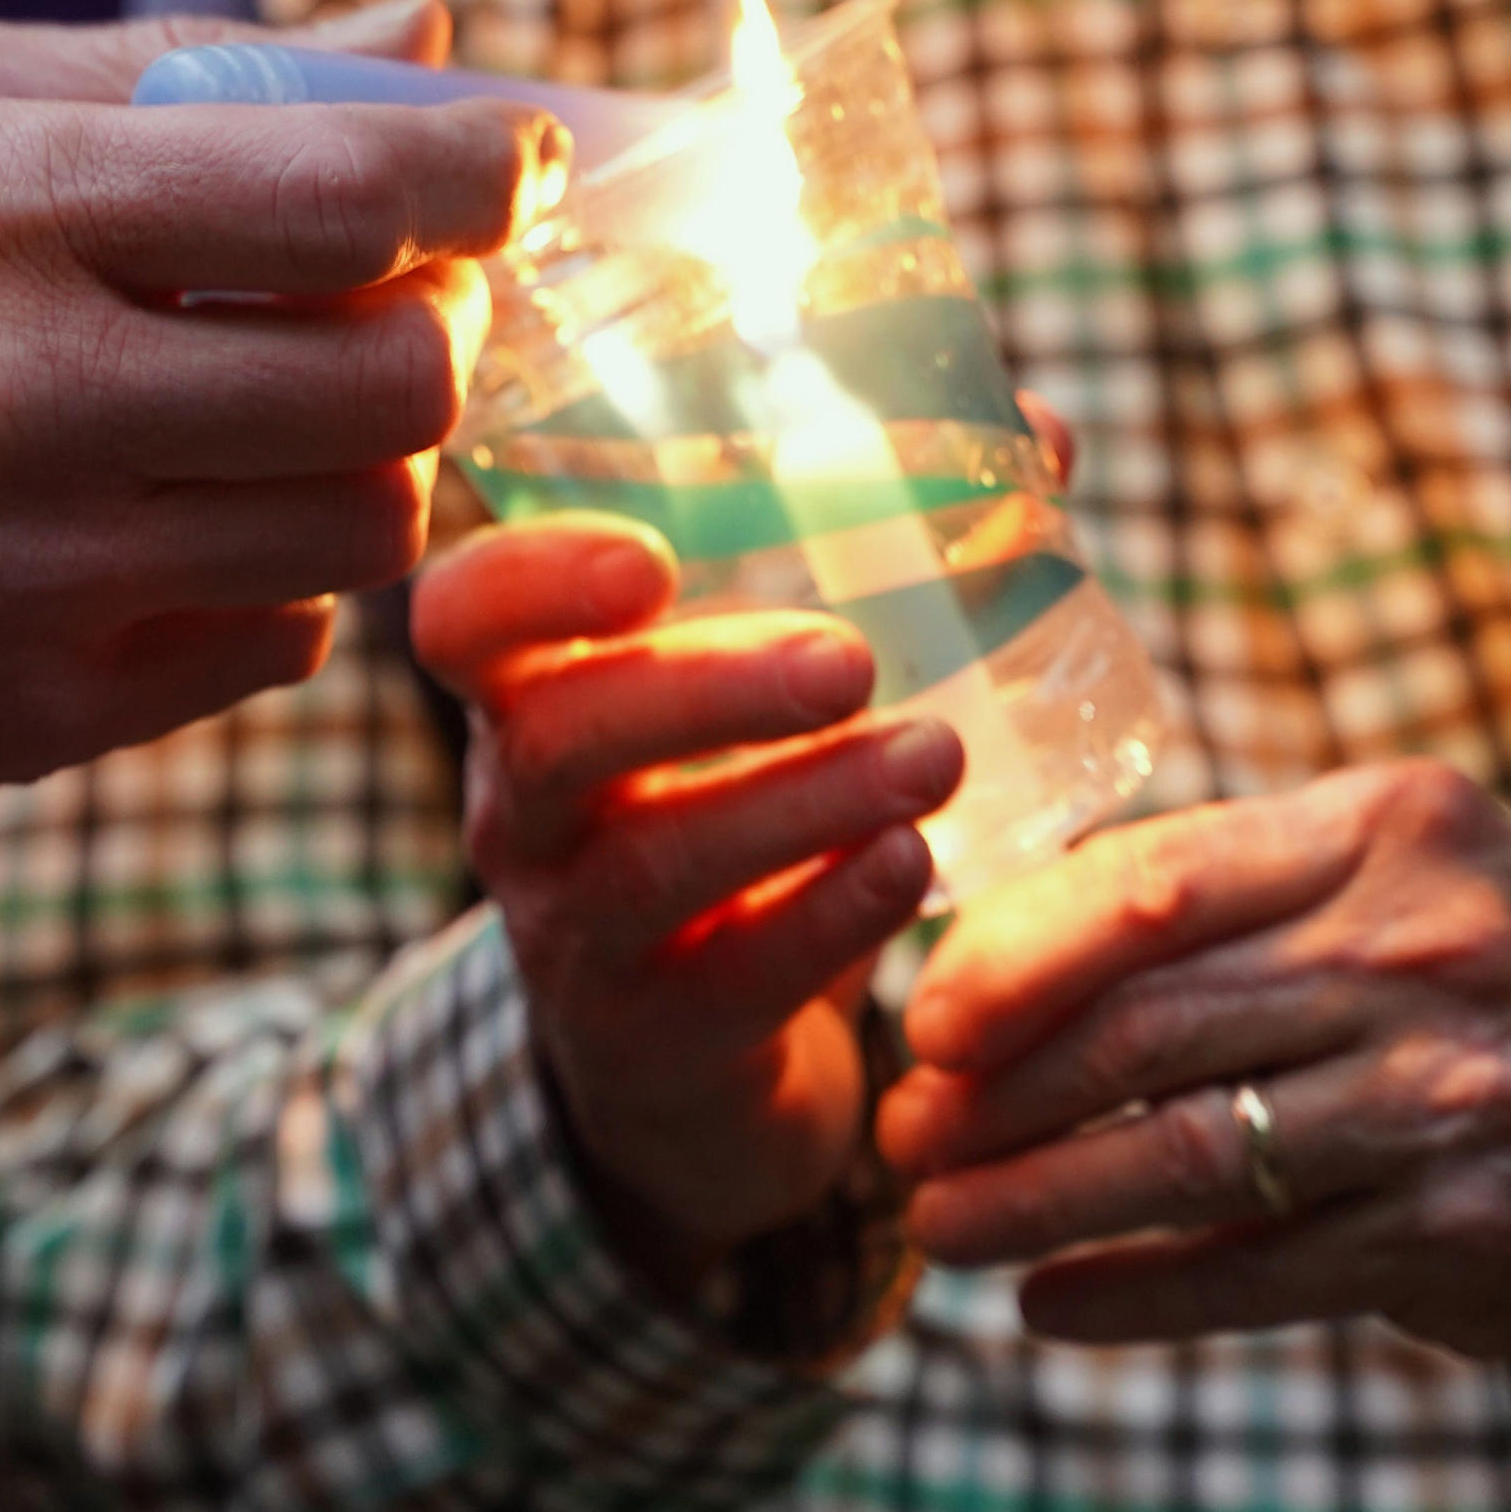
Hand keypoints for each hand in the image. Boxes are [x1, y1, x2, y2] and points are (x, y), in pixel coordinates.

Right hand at [0, 3, 559, 805]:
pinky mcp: (30, 717)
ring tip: (281, 418)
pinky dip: (277, 582)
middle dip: (435, 330)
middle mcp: (21, 397)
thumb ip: (172, 60)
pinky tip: (185, 527)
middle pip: (395, 379)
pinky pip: (278, 648)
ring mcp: (31, 577)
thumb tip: (420, 39)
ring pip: (365, 527)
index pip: (340, 191)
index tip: (506, 169)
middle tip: (387, 306)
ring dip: (368, 463)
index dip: (475, 176)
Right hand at [414, 518, 963, 1300]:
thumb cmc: (735, 826)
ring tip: (934, 756)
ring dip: (796, 801)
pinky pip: (728, 979)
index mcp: (533, 695)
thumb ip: (883, 564)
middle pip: (556, 734)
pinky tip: (910, 867)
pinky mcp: (652, 1044)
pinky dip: (824, 917)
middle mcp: (523, 810)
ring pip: (647, 862)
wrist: (699, 1079)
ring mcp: (574, 936)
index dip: (535, 579)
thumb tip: (1043, 432)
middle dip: (702, 687)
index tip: (650, 557)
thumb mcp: (763, 706)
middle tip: (849, 660)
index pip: (466, 617)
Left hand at [875, 762, 1510, 1371]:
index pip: (1149, 883)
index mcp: (1389, 830)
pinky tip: (1052, 1308)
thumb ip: (1234, 894)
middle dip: (991, 1094)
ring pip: (1180, 1157)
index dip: (1010, 959)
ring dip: (1032, 1203)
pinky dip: (1131, 1297)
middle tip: (904, 1133)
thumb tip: (992, 949)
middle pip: (1144, 1027)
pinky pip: (1252, 1273)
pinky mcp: (1462, 1233)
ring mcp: (1449, 1097)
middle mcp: (1424, 952)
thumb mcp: (1407, 878)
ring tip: (941, 1228)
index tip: (924, 1017)